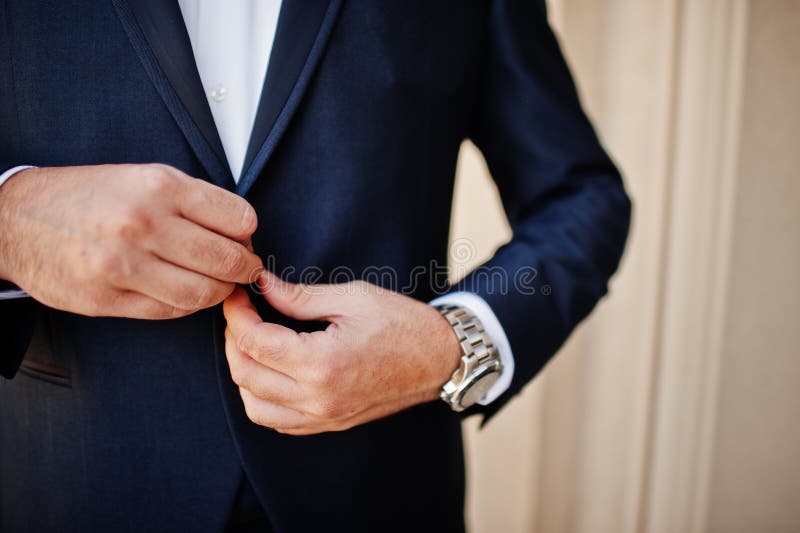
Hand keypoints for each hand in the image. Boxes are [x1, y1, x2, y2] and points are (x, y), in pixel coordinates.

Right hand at [0, 164, 261, 317]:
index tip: (245, 238)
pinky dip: (186, 306)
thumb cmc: (84, 196)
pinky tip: (184, 293)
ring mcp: (122, 266)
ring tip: (216, 283)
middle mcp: (142, 225)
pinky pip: (169, 312)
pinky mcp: (106, 300)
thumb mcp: (142, 177)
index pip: (238, 219)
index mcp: (158, 187)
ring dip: (219, 292)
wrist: (14, 220)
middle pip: (227, 260)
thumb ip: (193, 201)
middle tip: (243, 267)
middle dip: (244, 268)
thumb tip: (241, 230)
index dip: (248, 233)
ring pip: (202, 294)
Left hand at [222, 272, 462, 434]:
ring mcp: (324, 417)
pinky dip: (261, 397)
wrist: (441, 359)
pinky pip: (277, 422)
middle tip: (243, 312)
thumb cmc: (403, 323)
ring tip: (253, 342)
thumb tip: (260, 285)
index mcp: (322, 363)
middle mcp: (318, 398)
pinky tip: (270, 371)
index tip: (238, 294)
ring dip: (244, 372)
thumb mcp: (351, 297)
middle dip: (235, 339)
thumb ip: (298, 295)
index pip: (255, 342)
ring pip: (254, 405)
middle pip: (246, 374)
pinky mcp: (330, 424)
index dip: (237, 314)